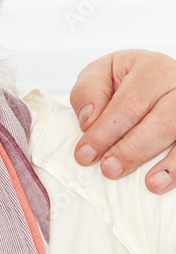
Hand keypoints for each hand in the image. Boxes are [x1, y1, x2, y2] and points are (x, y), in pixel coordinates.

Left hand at [70, 50, 175, 192]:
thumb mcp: (99, 75)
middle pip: (163, 121)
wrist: (154, 78)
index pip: (129, 103)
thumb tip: (89, 121)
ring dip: (170, 164)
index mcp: (152, 69)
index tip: (85, 154)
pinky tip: (168, 182)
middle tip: (109, 169)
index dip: (106, 132)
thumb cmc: (125, 80)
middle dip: (133, 149)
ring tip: (151, 184)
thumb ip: (88, 91)